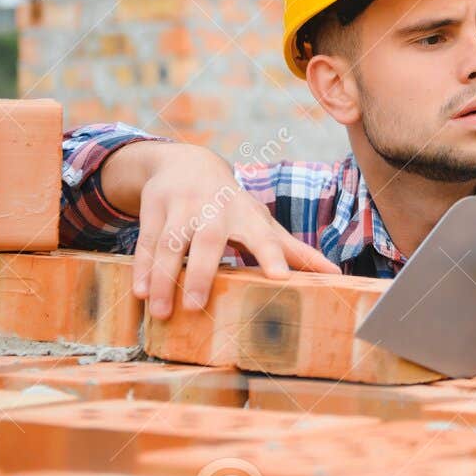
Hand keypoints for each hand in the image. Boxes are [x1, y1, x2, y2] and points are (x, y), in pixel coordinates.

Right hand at [112, 142, 335, 318]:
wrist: (187, 162)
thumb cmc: (232, 205)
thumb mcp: (261, 222)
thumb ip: (294, 251)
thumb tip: (335, 274)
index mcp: (247, 216)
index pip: (264, 236)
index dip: (274, 255)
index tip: (281, 277)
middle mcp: (215, 209)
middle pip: (209, 239)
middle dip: (202, 272)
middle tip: (195, 306)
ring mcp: (183, 206)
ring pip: (172, 243)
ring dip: (165, 277)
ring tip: (162, 312)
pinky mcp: (155, 207)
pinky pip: (148, 240)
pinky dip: (143, 267)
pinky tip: (140, 292)